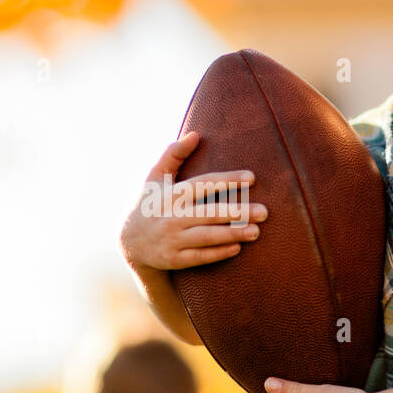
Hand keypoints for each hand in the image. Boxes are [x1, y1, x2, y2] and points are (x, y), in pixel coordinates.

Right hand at [119, 131, 267, 272]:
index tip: (251, 177)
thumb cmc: (150, 203)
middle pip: (208, 213)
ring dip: (232, 234)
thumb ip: (174, 154)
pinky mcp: (173, 259)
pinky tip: (237, 248)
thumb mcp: (155, 177)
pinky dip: (218, 253)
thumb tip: (195, 134)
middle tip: (264, 211)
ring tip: (256, 231)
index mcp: (171, 195)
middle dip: (237, 212)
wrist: (129, 241)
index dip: (227, 180)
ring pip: (206, 237)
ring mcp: (172, 239)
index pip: (203, 184)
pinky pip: (199, 257)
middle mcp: (171, 217)